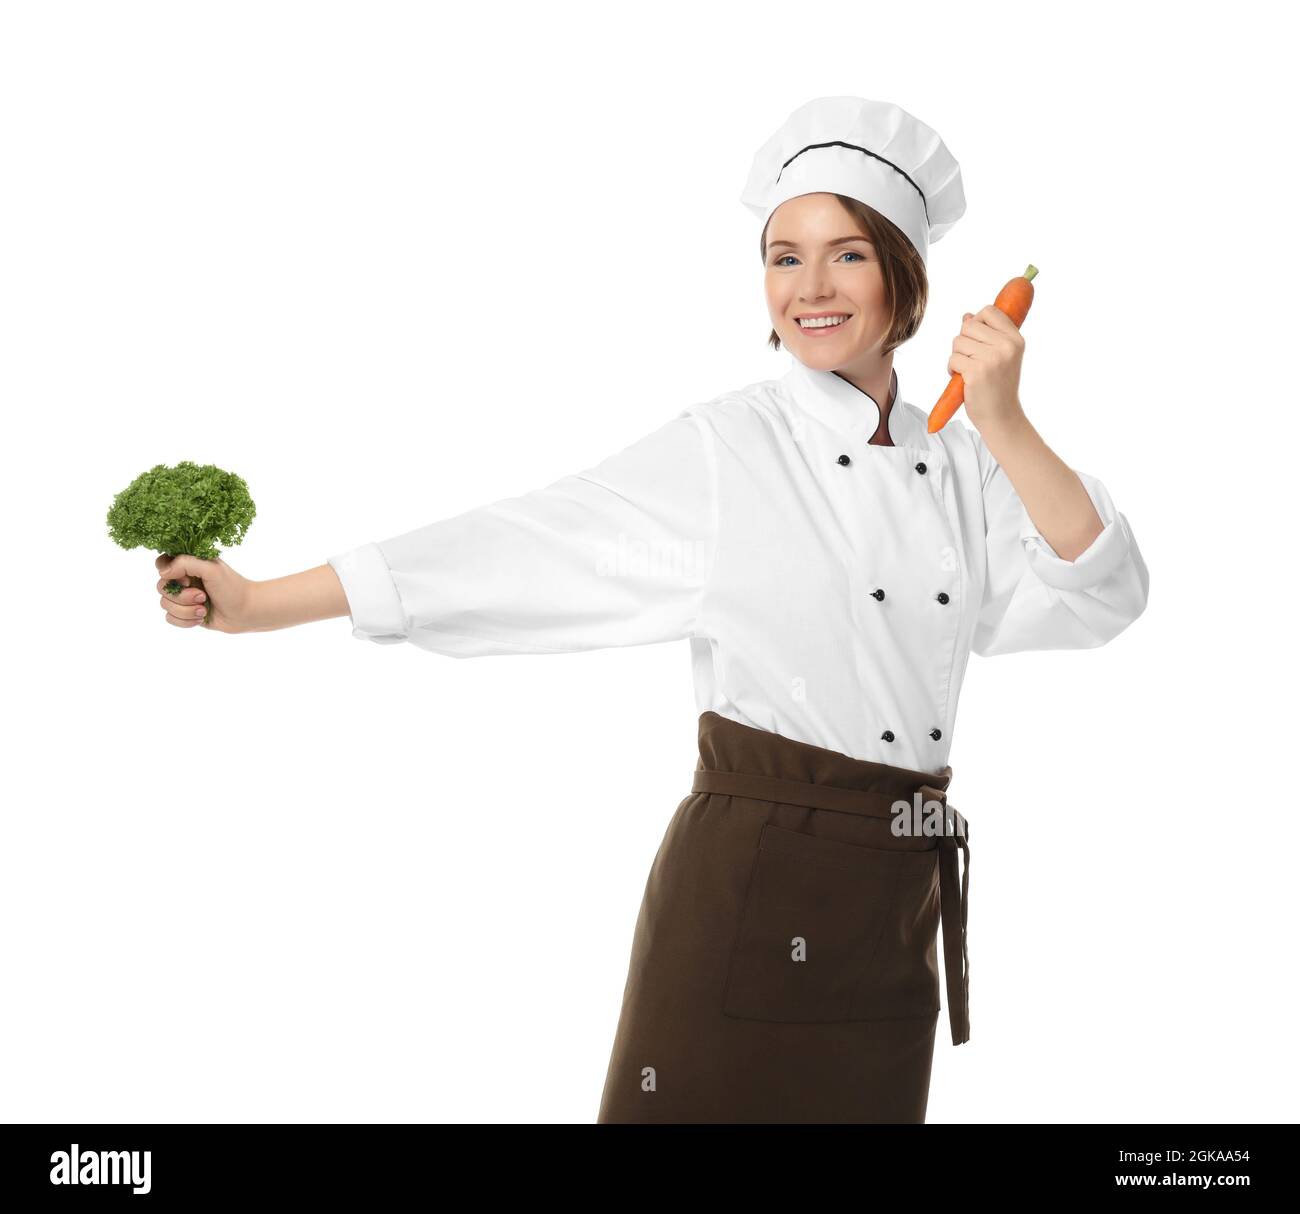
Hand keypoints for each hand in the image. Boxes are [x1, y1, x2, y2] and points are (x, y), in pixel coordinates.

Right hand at [155, 553, 258, 633]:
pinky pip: (170, 618)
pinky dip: (185, 620)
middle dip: (181, 596)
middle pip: (161, 587)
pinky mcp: (186, 613)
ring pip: (165, 604)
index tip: (186, 579)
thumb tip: (163, 572)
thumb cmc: (233, 588)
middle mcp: (184, 580)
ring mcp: (184, 597)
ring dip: (185, 610)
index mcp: (189, 564)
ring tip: (204, 609)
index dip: (168, 573)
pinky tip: (201, 617)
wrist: (247, 613)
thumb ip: (185, 563)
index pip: (162, 563)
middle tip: (202, 596)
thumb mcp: (211, 569)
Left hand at [948, 305, 1026, 433]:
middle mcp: (1006, 346)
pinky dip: (952, 369)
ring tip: (968, 370)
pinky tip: (963, 379)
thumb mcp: (1002, 356)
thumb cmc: (998, 385)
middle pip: (968, 325)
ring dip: (957, 356)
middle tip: (971, 359)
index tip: (978, 340)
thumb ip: (987, 334)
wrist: (1001, 416)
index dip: (977, 322)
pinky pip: (952, 359)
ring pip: (958, 342)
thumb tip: (966, 316)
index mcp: (1015, 338)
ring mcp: (991, 358)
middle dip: (963, 341)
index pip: (989, 310)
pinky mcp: (976, 372)